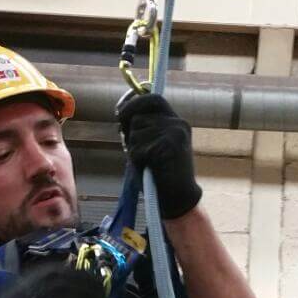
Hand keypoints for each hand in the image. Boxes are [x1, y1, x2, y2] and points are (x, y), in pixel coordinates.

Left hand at [116, 91, 201, 220]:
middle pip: (139, 116)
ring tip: (148, 163)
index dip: (133, 102)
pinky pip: (138, 148)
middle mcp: (178, 123)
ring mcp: (175, 133)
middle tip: (133, 148)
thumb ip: (141, 128)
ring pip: (135, 132)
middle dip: (130, 131)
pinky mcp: (169, 145)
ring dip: (134, 149)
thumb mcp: (151, 145)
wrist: (177, 199)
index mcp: (176, 122)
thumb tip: (121, 112)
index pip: (153, 98)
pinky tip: (150, 169)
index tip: (120, 113)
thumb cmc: (160, 175)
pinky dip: (137, 160)